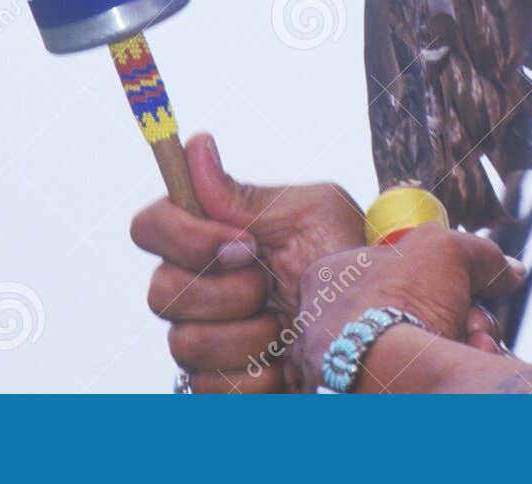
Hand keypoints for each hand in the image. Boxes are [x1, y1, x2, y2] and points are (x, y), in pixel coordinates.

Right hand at [130, 133, 364, 391]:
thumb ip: (246, 194)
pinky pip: (210, 388)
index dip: (182, 236)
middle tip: (273, 287)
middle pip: (160, 292)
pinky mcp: (220, 385)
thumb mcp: (312, 214)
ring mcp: (206, 338)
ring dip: (249, 336)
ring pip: (185, 344)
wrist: (381, 331)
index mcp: (215, 237)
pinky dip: (257, 377)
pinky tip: (287, 362)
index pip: (150, 226)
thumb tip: (196, 144)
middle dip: (228, 292)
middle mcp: (200, 286)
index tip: (242, 243)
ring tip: (289, 328)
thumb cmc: (351, 261)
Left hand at [295, 225, 524, 390]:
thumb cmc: (405, 302)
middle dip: (452, 318)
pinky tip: (454, 373)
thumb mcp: (448, 249)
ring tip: (471, 348)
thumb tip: (508, 271)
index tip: (463, 290)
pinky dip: (430, 381)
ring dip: (450, 347)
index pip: (386, 269)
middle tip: (473, 324)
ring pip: (404, 353)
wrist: (393, 377)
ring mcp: (326, 370)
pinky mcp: (342, 405)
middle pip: (403, 314)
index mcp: (325, 277)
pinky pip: (396, 388)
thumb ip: (479, 254)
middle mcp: (316, 324)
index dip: (435, 278)